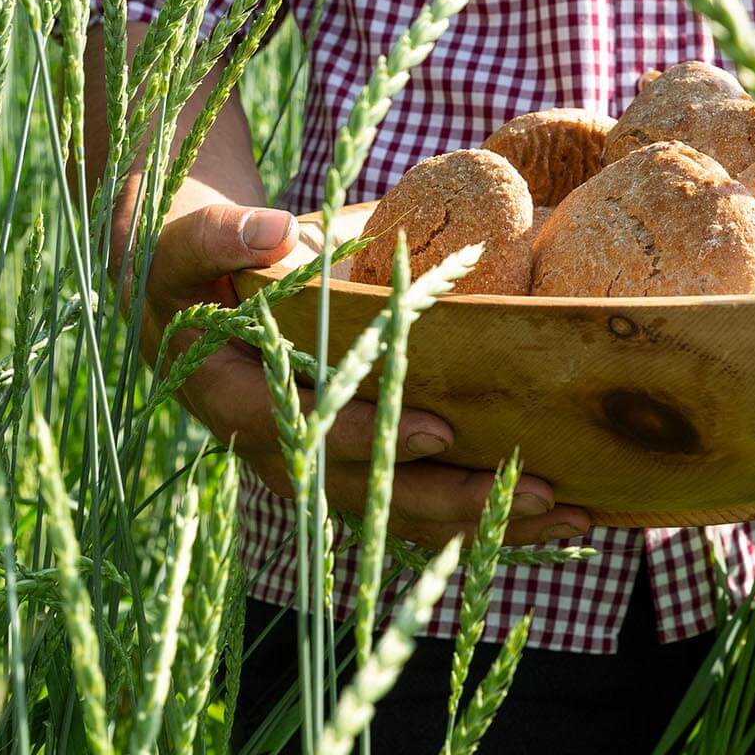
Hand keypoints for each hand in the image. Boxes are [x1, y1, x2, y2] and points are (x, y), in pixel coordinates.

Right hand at [144, 202, 592, 548]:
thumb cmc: (198, 262)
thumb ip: (221, 239)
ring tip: (570, 515)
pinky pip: (417, 508)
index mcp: (234, 400)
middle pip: (368, 495)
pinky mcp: (353, 470)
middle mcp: (279, 452)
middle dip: (456, 499)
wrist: (184, 296)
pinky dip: (483, 517)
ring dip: (485, 522)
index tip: (440, 430)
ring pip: (401, 515)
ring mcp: (317, 470)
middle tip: (538, 491)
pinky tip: (556, 518)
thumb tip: (272, 232)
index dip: (371, 439)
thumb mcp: (190, 243)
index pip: (306, 434)